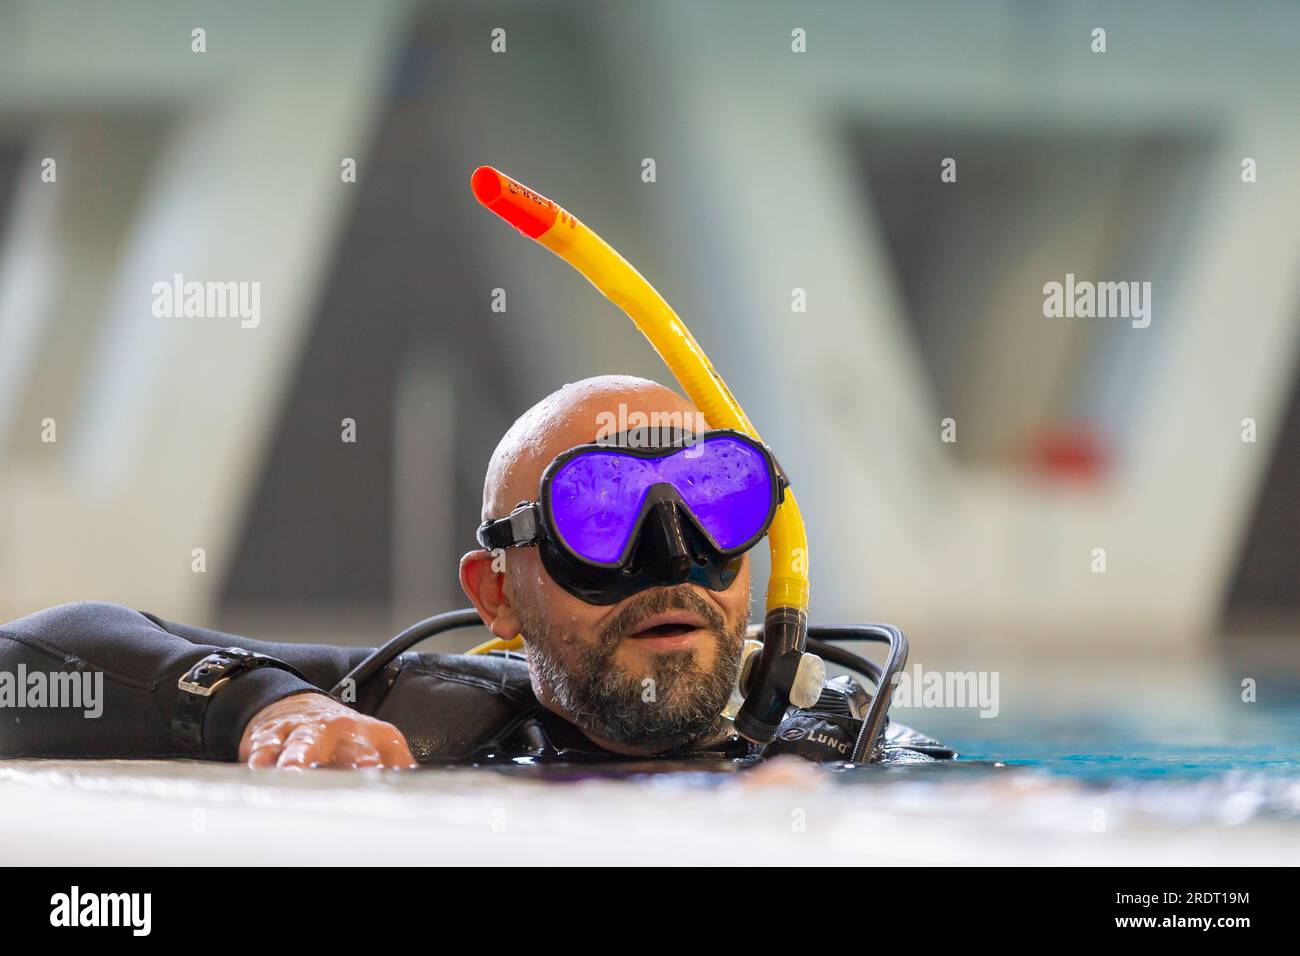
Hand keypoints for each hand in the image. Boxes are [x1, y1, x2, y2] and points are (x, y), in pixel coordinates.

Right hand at [238, 692, 416, 769]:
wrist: (296, 704)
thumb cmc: (340, 733)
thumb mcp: (376, 740)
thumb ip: (397, 760)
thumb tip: (417, 780)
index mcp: (364, 734)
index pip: (375, 751)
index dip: (378, 764)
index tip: (378, 775)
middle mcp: (335, 731)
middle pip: (340, 745)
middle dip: (344, 759)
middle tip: (344, 773)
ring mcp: (302, 732)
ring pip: (299, 745)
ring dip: (296, 759)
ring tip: (292, 772)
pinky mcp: (271, 736)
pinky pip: (264, 746)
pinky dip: (260, 757)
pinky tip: (258, 767)